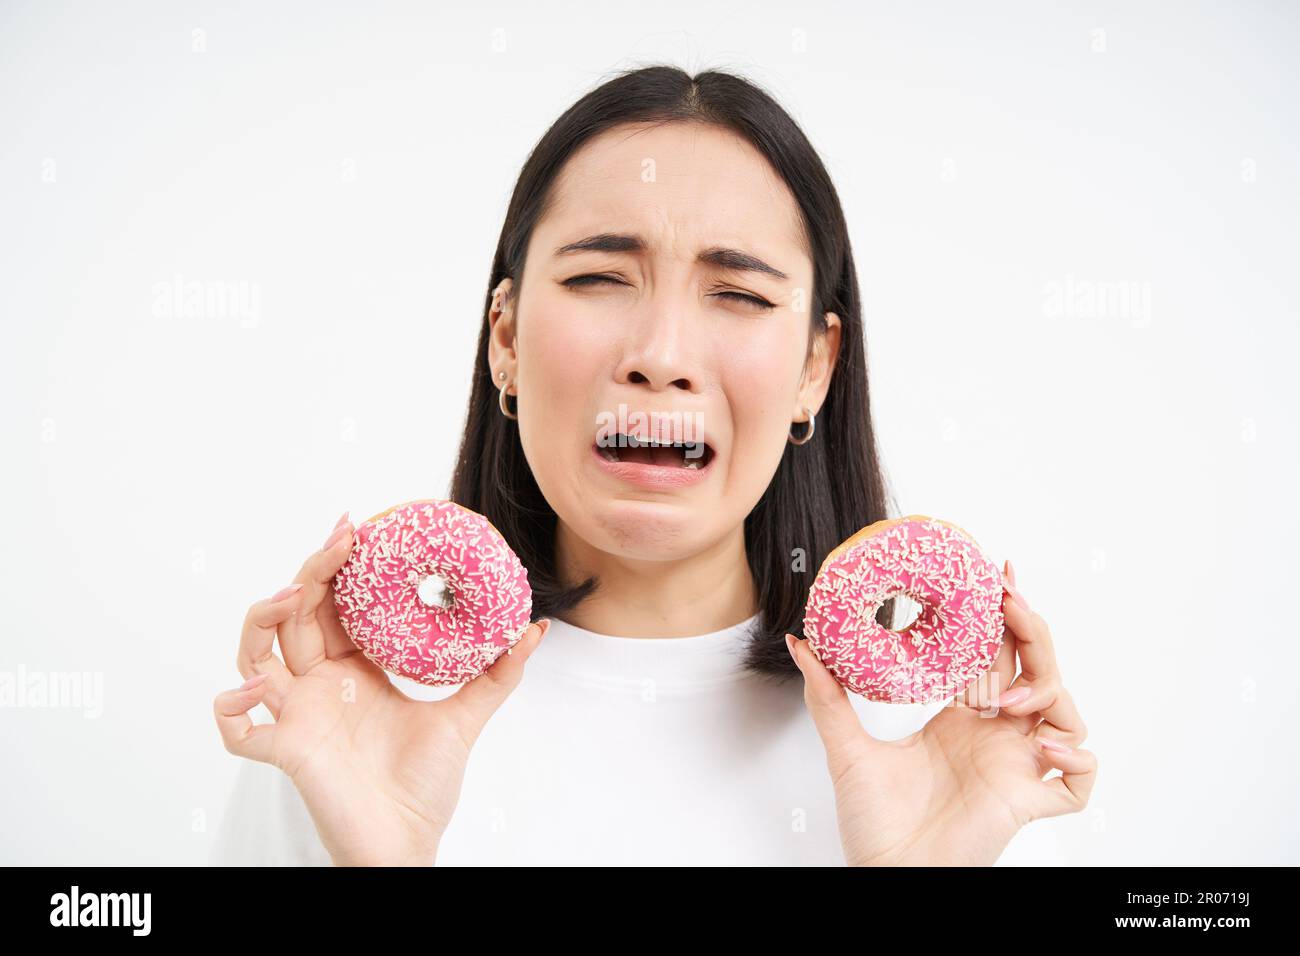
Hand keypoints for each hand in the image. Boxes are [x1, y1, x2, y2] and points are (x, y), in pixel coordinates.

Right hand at [213, 511, 549, 865]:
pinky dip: (231, 708)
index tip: (356, 529)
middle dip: (310, 572)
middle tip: (340, 540)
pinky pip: (236, 731)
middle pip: (294, 615)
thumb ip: (497, 673)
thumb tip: (532, 629)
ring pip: (254, 656)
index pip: (334, 606)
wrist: (408, 840)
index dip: (337, 567)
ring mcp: (297, 716)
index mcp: (354, 670)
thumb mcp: (466, 716)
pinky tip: (253, 688)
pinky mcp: (286, 751)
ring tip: (291, 595)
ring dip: (263, 620)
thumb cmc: (424, 784)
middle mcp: (319, 686)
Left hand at [787, 560, 1096, 865]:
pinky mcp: (1029, 803)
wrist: (885, 872)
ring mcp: (1017, 768)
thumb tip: (800, 642)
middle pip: (1037, 669)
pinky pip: (1079, 779)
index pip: (996, 654)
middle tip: (1011, 598)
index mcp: (961, 719)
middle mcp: (995, 737)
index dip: (1003, 615)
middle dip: (1031, 630)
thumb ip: (827, 694)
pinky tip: (1043, 744)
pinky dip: (1076, 757)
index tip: (997, 574)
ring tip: (1006, 697)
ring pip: (1065, 715)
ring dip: (1047, 691)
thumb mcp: (845, 746)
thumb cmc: (871, 820)